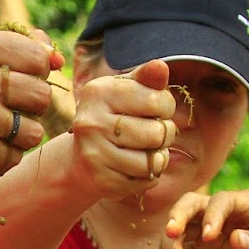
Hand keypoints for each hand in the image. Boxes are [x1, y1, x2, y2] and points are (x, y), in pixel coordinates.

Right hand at [0, 27, 61, 178]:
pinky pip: (15, 156)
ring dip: (21, 134)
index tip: (18, 79)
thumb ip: (21, 45)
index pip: (40, 58)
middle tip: (7, 106)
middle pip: (41, 96)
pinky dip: (5, 155)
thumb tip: (59, 60)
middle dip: (31, 105)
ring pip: (33, 131)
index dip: (37, 72)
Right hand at [67, 58, 179, 202]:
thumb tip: (160, 67)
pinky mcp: (102, 181)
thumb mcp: (127, 92)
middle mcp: (91, 123)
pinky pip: (146, 181)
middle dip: (164, 135)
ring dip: (158, 157)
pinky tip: (134, 168)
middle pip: (158, 133)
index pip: (159, 101)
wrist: (82, 159)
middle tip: (152, 134)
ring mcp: (94, 154)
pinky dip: (148, 176)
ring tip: (145, 151)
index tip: (154, 110)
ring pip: (153, 161)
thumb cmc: (113, 117)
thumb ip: (147, 79)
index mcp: (98, 93)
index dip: (166, 107)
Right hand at [162, 189, 248, 248]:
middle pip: (193, 205)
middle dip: (179, 215)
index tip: (209, 237)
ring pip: (181, 228)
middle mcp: (225, 216)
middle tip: (172, 232)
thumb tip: (235, 238)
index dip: (212, 215)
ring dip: (172, 242)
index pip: (223, 201)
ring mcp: (209, 236)